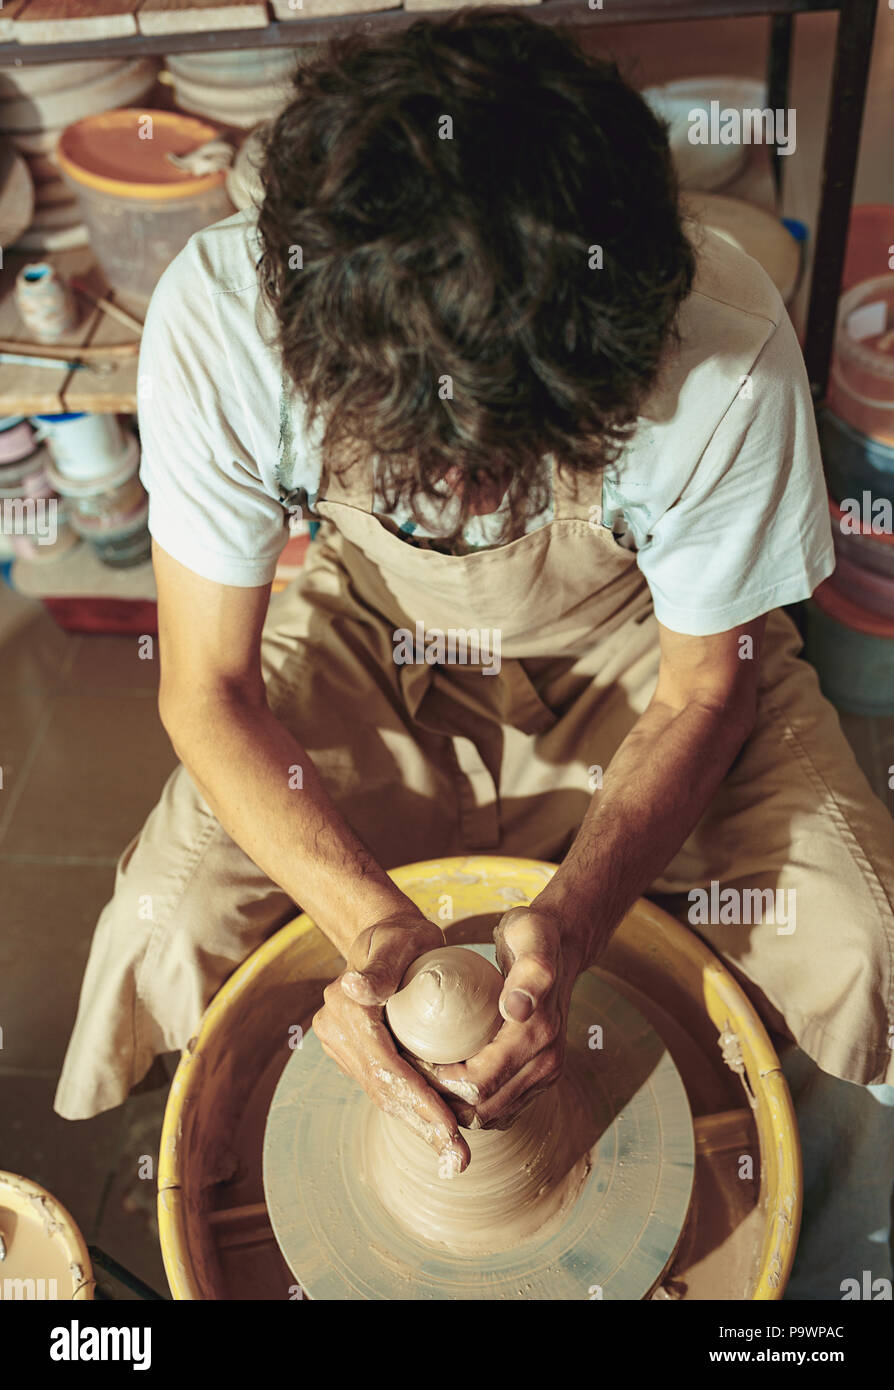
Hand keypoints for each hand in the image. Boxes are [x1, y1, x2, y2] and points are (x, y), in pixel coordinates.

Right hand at [312, 912, 471, 1175]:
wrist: (384, 934)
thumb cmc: (402, 935)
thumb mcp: (398, 940)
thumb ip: (380, 967)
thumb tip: (352, 987)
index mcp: (345, 1007)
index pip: (385, 1064)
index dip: (418, 1098)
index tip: (451, 1126)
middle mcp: (335, 1030)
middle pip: (382, 1088)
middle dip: (422, 1124)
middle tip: (458, 1159)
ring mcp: (341, 1045)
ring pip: (382, 1094)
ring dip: (418, 1125)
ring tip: (454, 1155)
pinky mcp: (354, 1053)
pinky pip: (384, 1087)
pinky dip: (412, 1109)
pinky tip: (441, 1130)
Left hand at [420, 905, 586, 1129]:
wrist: (560, 944)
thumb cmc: (533, 935)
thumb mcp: (530, 937)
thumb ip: (530, 973)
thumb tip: (517, 1009)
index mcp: (538, 1034)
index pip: (479, 1084)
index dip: (440, 1083)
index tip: (414, 1058)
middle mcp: (547, 1062)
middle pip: (483, 1109)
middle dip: (444, 1101)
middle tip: (414, 1071)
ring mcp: (547, 1074)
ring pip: (493, 1115)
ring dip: (457, 1106)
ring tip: (428, 1076)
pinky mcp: (542, 1077)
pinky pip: (503, 1107)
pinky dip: (474, 1104)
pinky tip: (451, 1079)